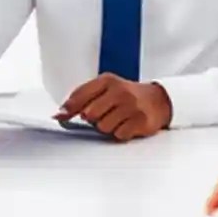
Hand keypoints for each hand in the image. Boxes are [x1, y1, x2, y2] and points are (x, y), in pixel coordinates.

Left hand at [55, 73, 171, 141]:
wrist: (158, 100)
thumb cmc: (127, 95)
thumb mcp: (105, 89)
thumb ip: (82, 99)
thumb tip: (59, 115)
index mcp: (107, 80)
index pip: (80, 94)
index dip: (68, 109)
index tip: (61, 117)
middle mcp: (119, 91)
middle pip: (90, 114)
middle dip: (93, 119)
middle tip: (103, 115)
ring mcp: (131, 105)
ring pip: (103, 127)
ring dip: (108, 127)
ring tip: (117, 119)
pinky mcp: (141, 120)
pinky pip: (119, 135)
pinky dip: (120, 133)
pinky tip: (127, 124)